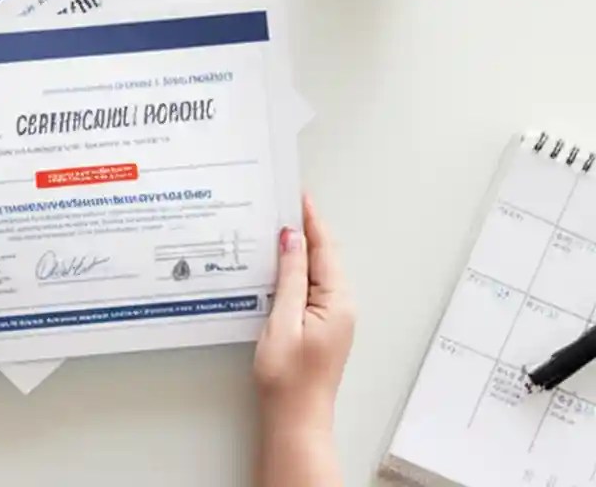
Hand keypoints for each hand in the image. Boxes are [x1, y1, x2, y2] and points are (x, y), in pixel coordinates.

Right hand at [255, 195, 355, 435]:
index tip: (296, 194)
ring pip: (314, 271)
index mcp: (337, 300)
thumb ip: (290, 276)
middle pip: (322, 256)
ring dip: (296, 249)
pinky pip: (308, 287)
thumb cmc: (288, 377)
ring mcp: (331, 316)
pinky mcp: (319, 325)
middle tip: (279, 204)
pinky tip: (275, 266)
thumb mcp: (283, 320)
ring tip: (272, 227)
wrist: (294, 418)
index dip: (310, 219)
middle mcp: (340, 305)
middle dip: (302, 229)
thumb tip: (292, 238)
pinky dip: (293, 271)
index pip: (324, 247)